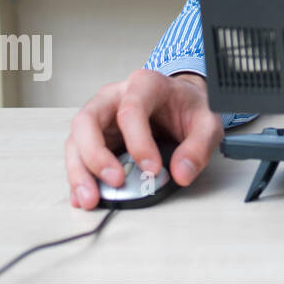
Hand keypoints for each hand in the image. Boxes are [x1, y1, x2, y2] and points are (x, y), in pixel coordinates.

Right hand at [66, 70, 220, 210]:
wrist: (183, 102)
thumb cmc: (190, 107)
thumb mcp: (207, 122)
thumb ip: (199, 146)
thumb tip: (182, 172)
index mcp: (145, 85)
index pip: (131, 109)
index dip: (138, 141)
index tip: (152, 168)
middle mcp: (114, 98)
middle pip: (88, 121)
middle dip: (96, 155)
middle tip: (115, 181)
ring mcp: (101, 117)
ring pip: (76, 140)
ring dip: (80, 172)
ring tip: (91, 198)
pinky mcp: (96, 137)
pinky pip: (78, 156)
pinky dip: (79, 177)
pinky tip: (83, 196)